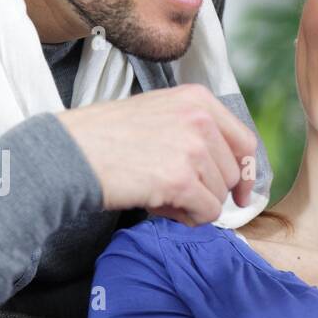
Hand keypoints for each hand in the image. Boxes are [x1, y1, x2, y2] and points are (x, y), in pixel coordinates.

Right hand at [56, 84, 258, 224]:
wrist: (72, 153)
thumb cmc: (108, 138)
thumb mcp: (159, 113)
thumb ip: (196, 131)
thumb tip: (231, 170)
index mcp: (198, 99)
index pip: (244, 141)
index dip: (246, 172)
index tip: (240, 192)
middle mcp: (200, 119)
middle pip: (233, 174)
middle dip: (210, 191)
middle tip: (175, 191)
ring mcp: (192, 148)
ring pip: (219, 196)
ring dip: (194, 204)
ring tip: (160, 194)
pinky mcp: (181, 179)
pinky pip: (207, 213)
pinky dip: (188, 218)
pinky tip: (161, 206)